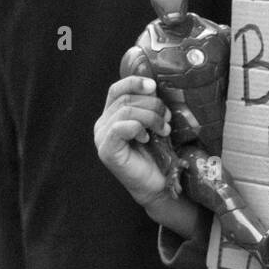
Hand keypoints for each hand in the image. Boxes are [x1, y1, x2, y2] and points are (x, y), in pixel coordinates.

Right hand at [95, 76, 174, 205]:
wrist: (156, 186)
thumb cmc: (156, 156)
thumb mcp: (154, 125)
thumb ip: (149, 107)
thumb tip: (153, 87)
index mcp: (111, 115)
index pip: (117, 89)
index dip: (134, 83)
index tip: (153, 86)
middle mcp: (102, 124)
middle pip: (125, 99)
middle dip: (152, 105)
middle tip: (167, 118)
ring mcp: (102, 138)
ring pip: (125, 111)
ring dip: (151, 117)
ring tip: (164, 130)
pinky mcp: (107, 151)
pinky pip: (119, 128)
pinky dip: (137, 128)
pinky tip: (147, 139)